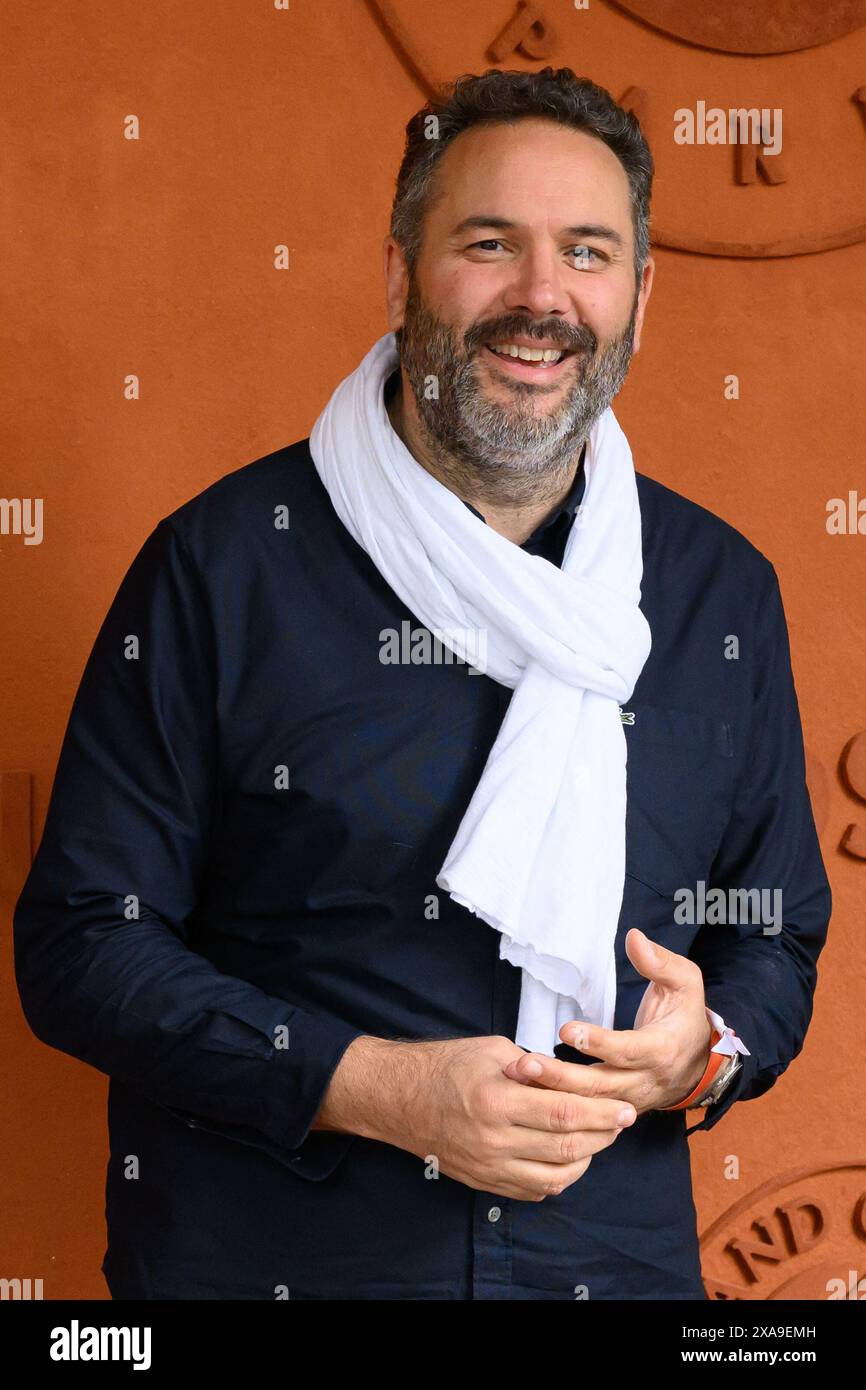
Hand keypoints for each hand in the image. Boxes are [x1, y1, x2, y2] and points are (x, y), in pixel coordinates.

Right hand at [314, 1032, 635, 1201]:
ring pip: (556, 1176)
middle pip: (567, 1148)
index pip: (564, 1113)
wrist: (400, 1099)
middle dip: (603, 1135)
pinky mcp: (485, 1182)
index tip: (627, 1108)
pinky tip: (571, 1157)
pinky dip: (561, 1177)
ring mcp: (489, 1167)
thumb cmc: (446, 1066)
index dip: (602, 1113)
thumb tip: (571, 1078)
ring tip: (600, 1137)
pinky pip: (534, 1190)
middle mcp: (494, 1140)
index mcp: (497, 1100)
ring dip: (587, 1159)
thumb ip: (533, 1066)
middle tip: (623, 1120)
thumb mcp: (492, 1049)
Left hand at [501, 928, 713, 1114]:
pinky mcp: (613, 1109)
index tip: (566, 1030)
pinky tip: (525, 1090)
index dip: (598, 1043)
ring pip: (588, 1103)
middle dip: (561, 1077)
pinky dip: (556, 1103)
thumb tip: (633, 938)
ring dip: (551, 1091)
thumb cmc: (686, 1017)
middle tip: (525, 1062)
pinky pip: (584, 1112)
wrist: (697, 1067)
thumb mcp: (686, 984)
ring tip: (517, 1074)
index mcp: (661, 1049)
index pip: (627, 1050)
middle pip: (600, 1086)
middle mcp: (643, 1080)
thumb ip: (660, 962)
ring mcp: (628, 1100)